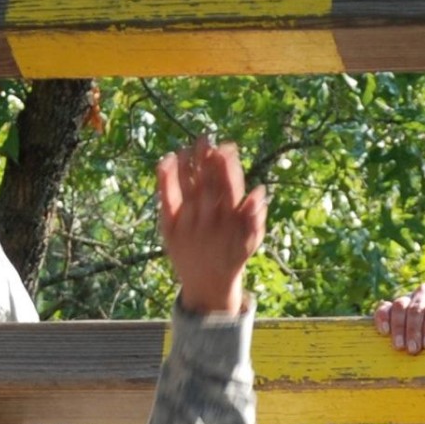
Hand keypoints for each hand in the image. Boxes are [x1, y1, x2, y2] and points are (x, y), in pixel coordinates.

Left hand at [157, 136, 266, 315]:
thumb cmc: (232, 257)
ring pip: (187, 191)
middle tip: (204, 137)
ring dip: (186, 166)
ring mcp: (189, 227)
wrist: (207, 286)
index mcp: (231, 222)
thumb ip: (255, 218)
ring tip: (187, 147)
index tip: (226, 147)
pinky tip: (165, 160)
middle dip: (206, 161)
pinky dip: (165, 181)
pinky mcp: (170, 231)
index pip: (230, 189)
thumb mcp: (249, 241)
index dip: (227, 167)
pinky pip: (166, 202)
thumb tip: (260, 192)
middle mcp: (209, 223)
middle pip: (207, 186)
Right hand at [373, 283, 424, 353]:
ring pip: (400, 306)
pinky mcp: (391, 304)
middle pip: (417, 309)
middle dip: (414, 331)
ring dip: (399, 328)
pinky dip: (383, 318)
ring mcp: (408, 297)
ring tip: (399, 347)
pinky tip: (384, 331)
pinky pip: (384, 307)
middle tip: (413, 350)